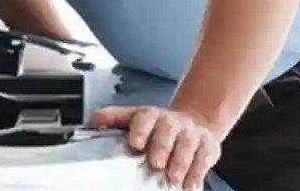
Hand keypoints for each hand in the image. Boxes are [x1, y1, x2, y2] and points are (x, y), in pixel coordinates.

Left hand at [88, 105, 220, 189]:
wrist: (196, 121)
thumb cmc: (159, 126)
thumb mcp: (136, 117)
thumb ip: (113, 118)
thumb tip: (92, 121)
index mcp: (152, 115)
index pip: (144, 118)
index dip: (140, 129)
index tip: (135, 142)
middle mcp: (172, 122)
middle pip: (167, 131)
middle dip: (161, 147)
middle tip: (155, 163)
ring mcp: (192, 134)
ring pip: (188, 145)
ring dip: (181, 163)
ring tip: (172, 178)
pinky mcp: (208, 147)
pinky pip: (204, 160)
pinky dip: (198, 174)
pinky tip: (190, 186)